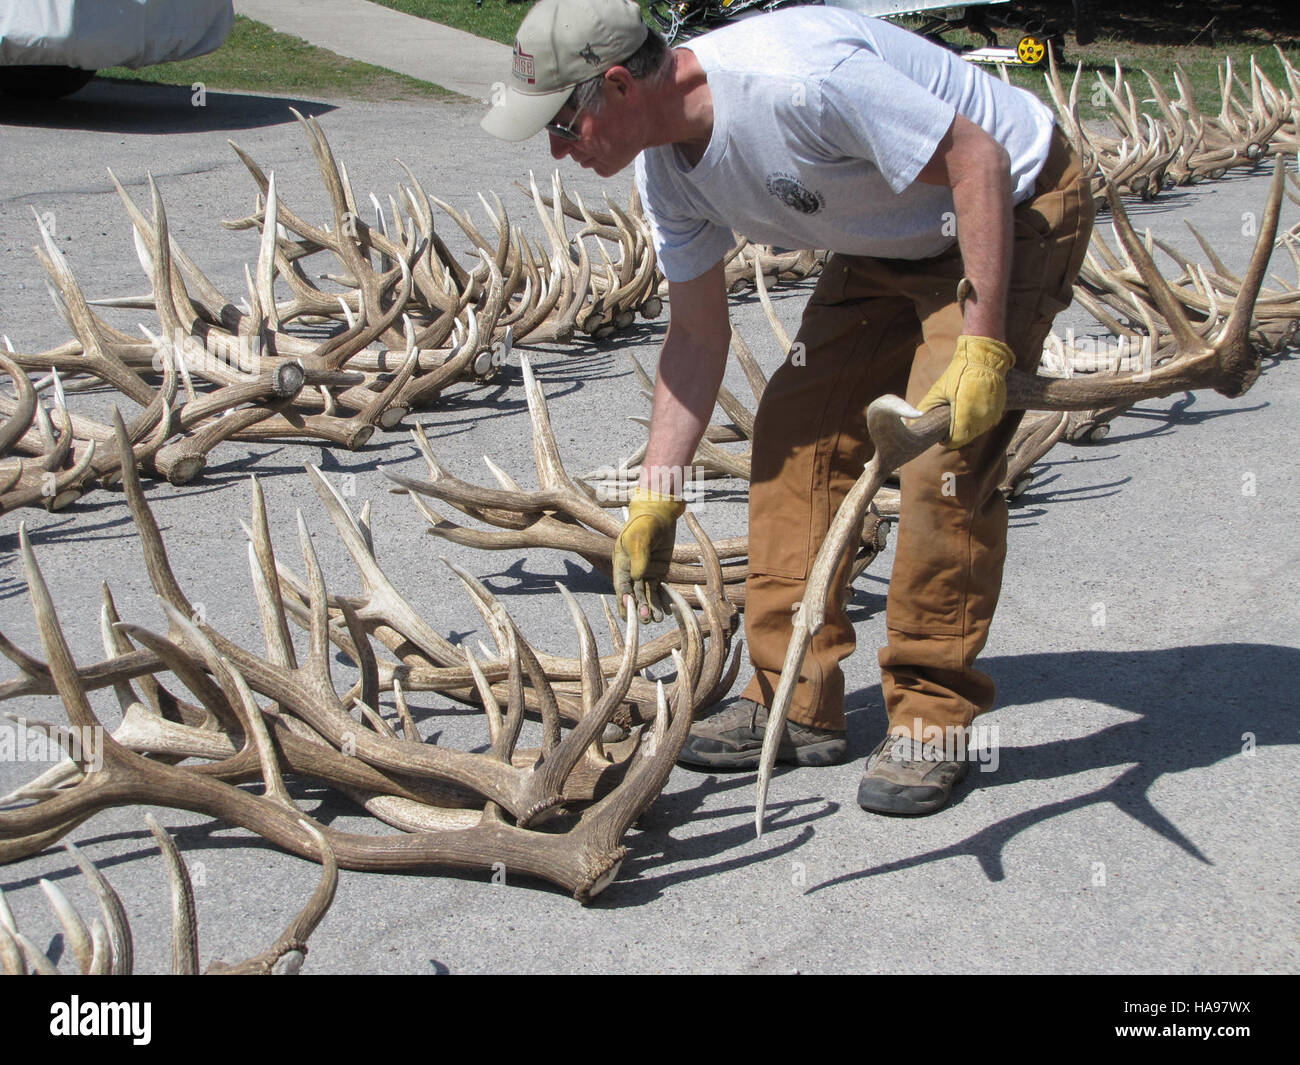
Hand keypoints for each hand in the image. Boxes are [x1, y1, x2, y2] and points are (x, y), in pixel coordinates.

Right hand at [612, 488, 684, 622]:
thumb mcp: (639, 538)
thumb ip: (639, 557)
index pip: (622, 586)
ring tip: (657, 619)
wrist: (659, 513)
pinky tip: (666, 611)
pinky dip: (661, 600)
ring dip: (651, 607)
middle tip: (646, 620)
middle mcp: (632, 571)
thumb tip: (638, 577)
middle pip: (634, 594)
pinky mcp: (659, 571)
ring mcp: (646, 572)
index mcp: (621, 564)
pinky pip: (659, 589)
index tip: (629, 612)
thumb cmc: (644, 523)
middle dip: (639, 608)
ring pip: (647, 594)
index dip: (624, 600)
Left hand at [919, 335, 1014, 448]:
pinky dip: (979, 420)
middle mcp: (981, 417)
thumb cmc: (959, 373)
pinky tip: (972, 409)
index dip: (947, 440)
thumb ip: (926, 408)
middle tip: (949, 423)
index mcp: (964, 414)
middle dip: (957, 434)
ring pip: (977, 431)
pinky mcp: (999, 410)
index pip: (956, 441)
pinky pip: (987, 423)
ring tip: (960, 414)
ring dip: (968, 428)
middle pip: (966, 437)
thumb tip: (910, 423)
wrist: (984, 358)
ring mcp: (992, 414)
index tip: (942, 435)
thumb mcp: (938, 390)